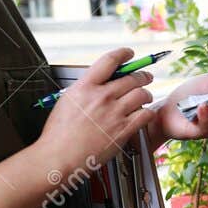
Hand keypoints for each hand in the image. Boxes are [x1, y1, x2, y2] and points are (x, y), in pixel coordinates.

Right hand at [36, 47, 155, 182]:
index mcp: (85, 86)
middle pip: (132, 78)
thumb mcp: (68, 101)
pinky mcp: (124, 129)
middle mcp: (102, 96)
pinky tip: (145, 113)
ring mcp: (115, 112)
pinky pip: (146, 114)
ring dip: (147, 93)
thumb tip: (99, 83)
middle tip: (146, 77)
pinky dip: (148, 112)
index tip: (130, 53)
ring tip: (145, 96)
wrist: (60, 154)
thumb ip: (86, 90)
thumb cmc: (60, 132)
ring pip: (142, 94)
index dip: (123, 54)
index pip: (109, 61)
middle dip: (143, 76)